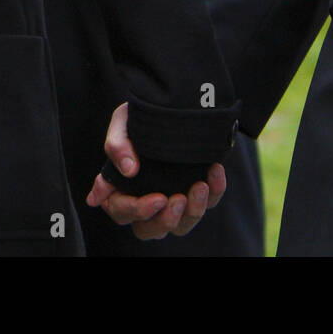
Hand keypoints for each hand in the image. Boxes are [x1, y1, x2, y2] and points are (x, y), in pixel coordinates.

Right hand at [85, 102, 226, 239]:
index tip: (158, 199)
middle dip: (165, 220)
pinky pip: (209, 203)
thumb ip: (117, 144)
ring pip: (181, 226)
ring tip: (199, 187)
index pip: (122, 212)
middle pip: (149, 229)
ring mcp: (172, 201)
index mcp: (120, 189)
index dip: (137, 211)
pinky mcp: (197, 193)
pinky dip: (215, 191)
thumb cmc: (137, 119)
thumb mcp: (122, 122)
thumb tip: (129, 170)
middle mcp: (145, 201)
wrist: (168, 104)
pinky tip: (214, 171)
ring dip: (192, 213)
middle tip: (177, 199)